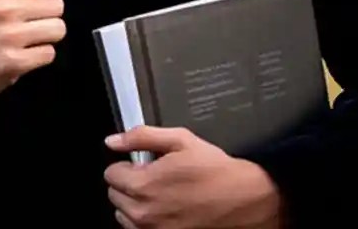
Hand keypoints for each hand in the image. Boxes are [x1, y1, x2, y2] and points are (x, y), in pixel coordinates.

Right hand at [0, 0, 66, 135]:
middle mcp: (4, 9)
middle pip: (57, 6)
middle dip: (49, 16)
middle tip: (32, 26)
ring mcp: (9, 36)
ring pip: (58, 30)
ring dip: (47, 38)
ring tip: (27, 43)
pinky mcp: (14, 62)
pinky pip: (49, 54)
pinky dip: (39, 57)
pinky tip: (22, 57)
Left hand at [103, 126, 283, 228]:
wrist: (247, 201)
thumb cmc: (216, 171)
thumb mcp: (180, 141)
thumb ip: (141, 137)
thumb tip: (113, 141)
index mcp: (143, 185)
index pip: (110, 174)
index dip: (128, 166)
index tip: (144, 166)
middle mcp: (143, 213)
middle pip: (115, 196)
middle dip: (131, 184)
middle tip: (157, 179)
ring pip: (125, 216)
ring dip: (136, 205)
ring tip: (164, 196)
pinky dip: (148, 222)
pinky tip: (168, 211)